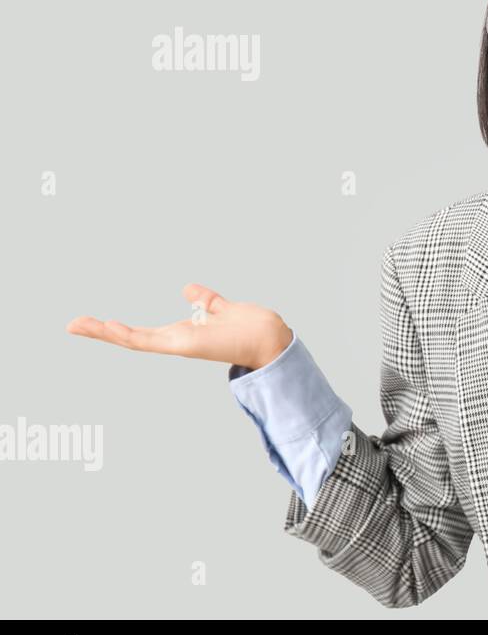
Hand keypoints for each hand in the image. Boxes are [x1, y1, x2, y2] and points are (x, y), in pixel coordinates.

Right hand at [66, 284, 293, 370]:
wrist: (268, 336)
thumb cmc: (249, 326)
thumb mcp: (220, 308)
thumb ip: (205, 300)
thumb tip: (188, 289)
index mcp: (182, 332)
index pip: (142, 332)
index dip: (117, 328)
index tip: (94, 320)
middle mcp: (176, 340)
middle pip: (131, 338)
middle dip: (101, 332)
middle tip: (72, 324)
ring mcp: (178, 344)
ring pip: (134, 341)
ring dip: (105, 332)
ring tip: (79, 325)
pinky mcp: (185, 345)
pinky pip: (154, 341)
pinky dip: (130, 335)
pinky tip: (111, 328)